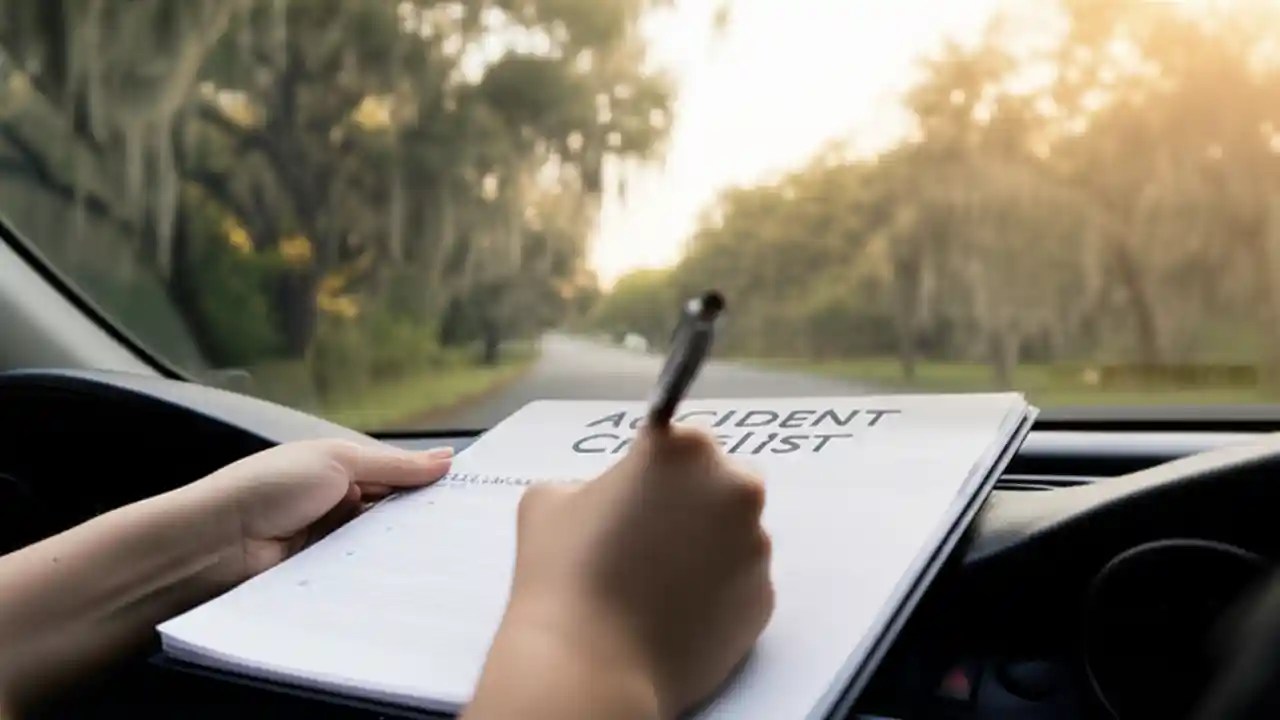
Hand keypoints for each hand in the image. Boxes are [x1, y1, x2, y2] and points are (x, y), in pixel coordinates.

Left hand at [189, 439, 451, 579]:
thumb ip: (394, 465)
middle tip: (472, 533)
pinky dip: (383, 574)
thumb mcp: (339, 461)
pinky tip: (416, 580)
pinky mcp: (326, 575)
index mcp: (343, 469)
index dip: (431, 486)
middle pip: (394, 513)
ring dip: (406, 549)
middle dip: (424, 520)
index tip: (473, 498)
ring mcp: (333, 542)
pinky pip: (363, 573)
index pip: (398, 477)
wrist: (219, 540)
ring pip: (382, 545)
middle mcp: (341, 504)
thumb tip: (448, 458)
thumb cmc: (273, 485)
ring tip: (453, 558)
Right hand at [471, 426, 772, 718]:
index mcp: (684, 448)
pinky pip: (743, 583)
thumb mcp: (548, 500)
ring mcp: (757, 546)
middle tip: (652, 537)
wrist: (590, 666)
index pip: (680, 440)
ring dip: (710, 547)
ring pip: (738, 534)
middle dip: (696, 501)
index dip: (655, 466)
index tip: (634, 494)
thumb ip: (587, 481)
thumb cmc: (563, 571)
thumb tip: (608, 497)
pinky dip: (720, 592)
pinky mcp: (766, 599)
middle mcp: (735, 488)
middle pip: (723, 481)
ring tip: (661, 583)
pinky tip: (678, 612)